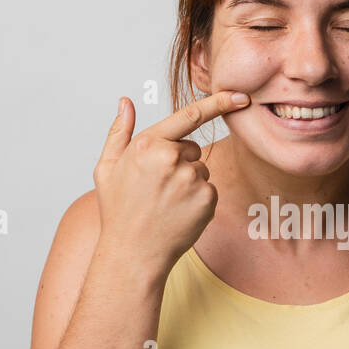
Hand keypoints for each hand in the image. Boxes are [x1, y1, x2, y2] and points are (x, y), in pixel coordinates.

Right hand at [93, 90, 249, 274]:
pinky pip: (209, 189)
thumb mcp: (107, 168)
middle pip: (192, 147)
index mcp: (148, 144)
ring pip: (201, 169)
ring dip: (189, 181)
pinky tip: (178, 212)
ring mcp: (191, 179)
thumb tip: (126, 102)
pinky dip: (198, 199)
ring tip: (166, 202)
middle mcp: (171, 158)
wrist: (133, 253)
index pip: (190, 115)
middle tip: (158, 187)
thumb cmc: (118, 211)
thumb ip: (119, 132)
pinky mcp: (207, 199)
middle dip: (180, 161)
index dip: (219, 102)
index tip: (241, 95)